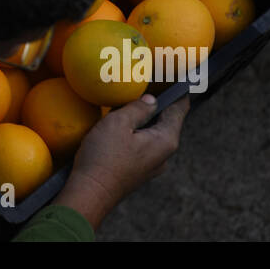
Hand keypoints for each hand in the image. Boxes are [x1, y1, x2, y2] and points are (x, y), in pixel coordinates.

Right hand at [55, 94, 189, 230]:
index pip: (179, 109)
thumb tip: (151, 100)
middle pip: (166, 121)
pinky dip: (136, 131)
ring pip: (152, 133)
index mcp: (166, 140)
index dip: (179, 91)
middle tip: (151, 81)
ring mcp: (151, 165)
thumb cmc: (104, 156)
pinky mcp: (137, 170)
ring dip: (144, 117)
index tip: (179, 75)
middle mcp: (164, 154)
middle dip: (159, 103)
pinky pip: (142, 144)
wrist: (90, 192)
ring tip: (132, 100)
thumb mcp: (119, 123)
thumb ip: (138, 108)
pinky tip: (121, 124)